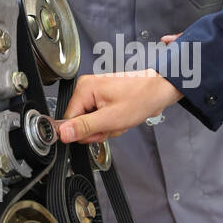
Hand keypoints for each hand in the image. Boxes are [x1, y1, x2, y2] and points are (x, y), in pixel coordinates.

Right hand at [57, 68, 180, 143]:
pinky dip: (111, 123)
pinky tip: (121, 117)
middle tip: (113, 125)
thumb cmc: (141, 98)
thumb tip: (62, 133)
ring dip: (107, 127)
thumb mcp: (110, 119)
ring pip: (92, 123)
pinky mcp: (104, 98)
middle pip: (80, 122)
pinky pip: (100, 118)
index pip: (68, 120)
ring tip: (120, 119)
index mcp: (84, 89)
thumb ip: (84, 127)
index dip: (84, 132)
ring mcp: (96, 93)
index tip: (99, 130)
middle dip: (98, 130)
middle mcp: (87, 88)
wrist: (160, 90)